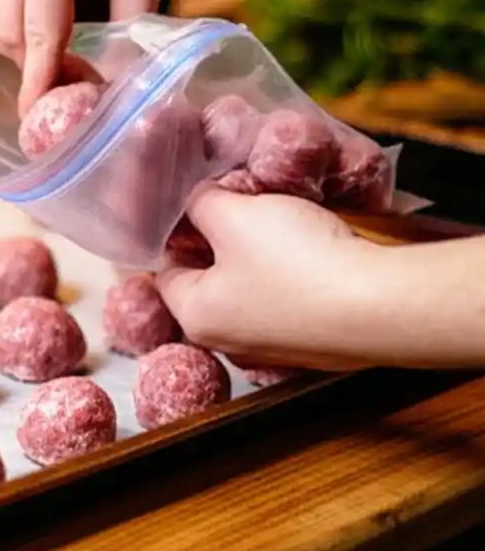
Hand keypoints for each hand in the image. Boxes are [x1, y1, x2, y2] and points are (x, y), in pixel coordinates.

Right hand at [0, 0, 201, 115]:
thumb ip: (130, 24)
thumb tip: (119, 73)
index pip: (35, 37)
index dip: (39, 84)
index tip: (38, 122)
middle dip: (29, 62)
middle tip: (72, 79)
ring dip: (8, 37)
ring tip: (51, 47)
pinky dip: (5, 7)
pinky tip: (40, 12)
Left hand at [155, 188, 377, 370]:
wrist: (384, 306)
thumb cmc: (296, 262)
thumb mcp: (234, 214)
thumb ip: (202, 203)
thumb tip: (196, 201)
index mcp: (196, 317)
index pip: (165, 270)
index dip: (175, 232)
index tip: (193, 205)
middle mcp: (231, 343)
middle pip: (211, 279)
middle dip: (222, 239)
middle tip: (239, 203)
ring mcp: (277, 349)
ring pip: (254, 287)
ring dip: (262, 252)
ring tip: (280, 217)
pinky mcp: (318, 345)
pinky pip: (293, 298)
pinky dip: (297, 271)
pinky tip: (313, 245)